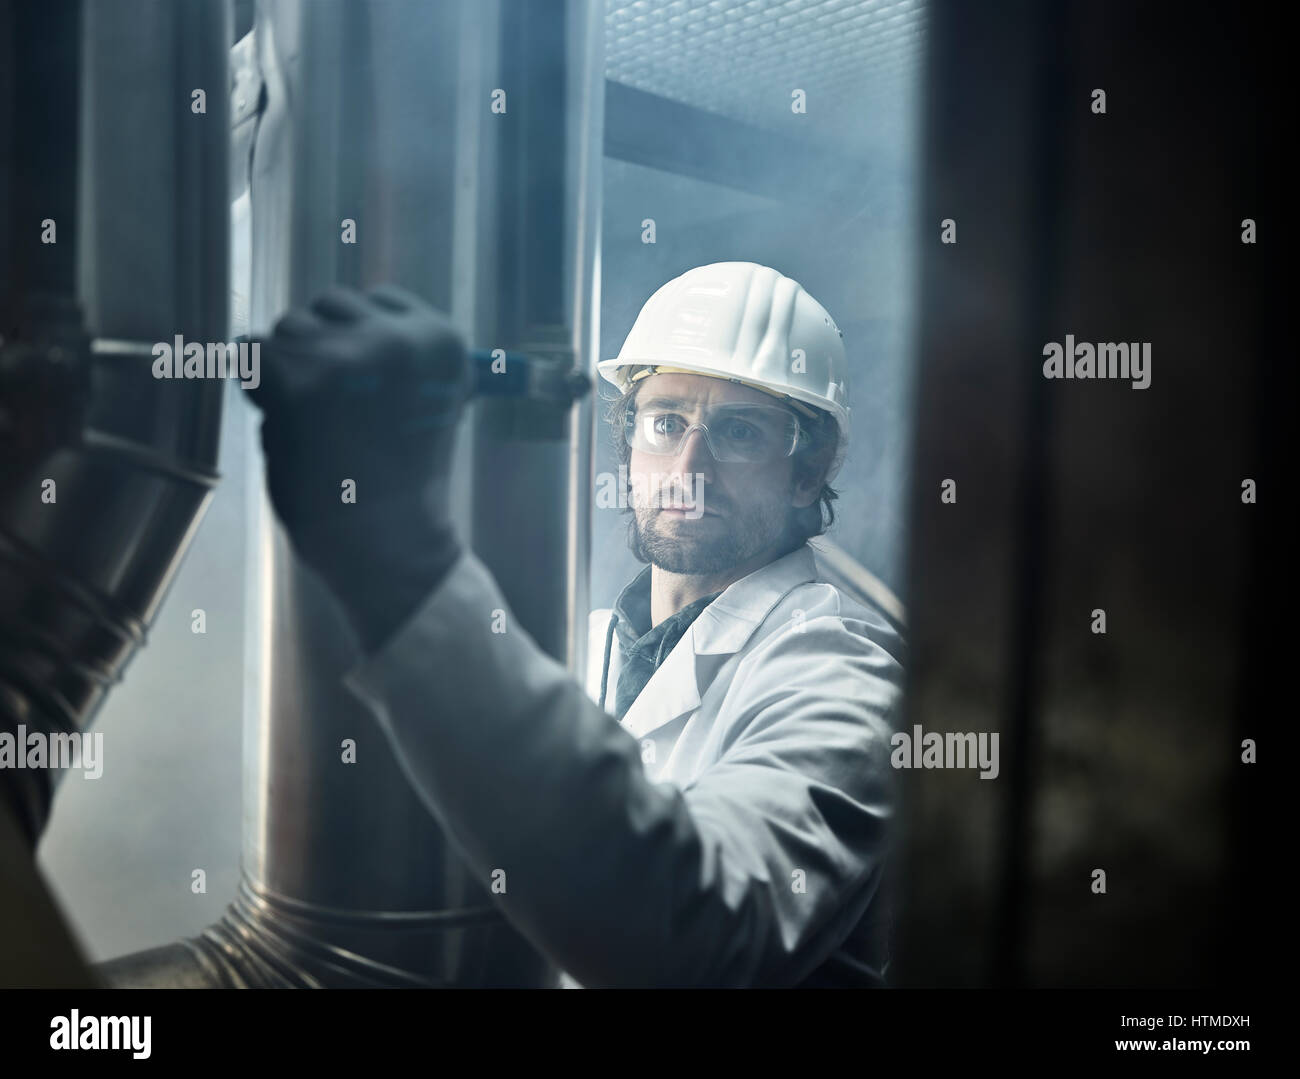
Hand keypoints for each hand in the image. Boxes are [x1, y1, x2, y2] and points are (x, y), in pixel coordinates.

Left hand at [246, 284, 471, 650]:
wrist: (391, 545)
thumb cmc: (404, 480)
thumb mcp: (430, 405)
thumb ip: (398, 359)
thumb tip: (336, 320)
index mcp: (444, 342)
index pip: (379, 298)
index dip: (360, 337)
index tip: (366, 383)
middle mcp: (400, 339)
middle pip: (329, 306)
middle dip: (321, 349)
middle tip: (339, 410)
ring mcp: (347, 359)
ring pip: (287, 329)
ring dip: (289, 371)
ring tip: (319, 425)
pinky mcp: (297, 384)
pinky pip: (250, 356)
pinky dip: (258, 390)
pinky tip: (291, 428)